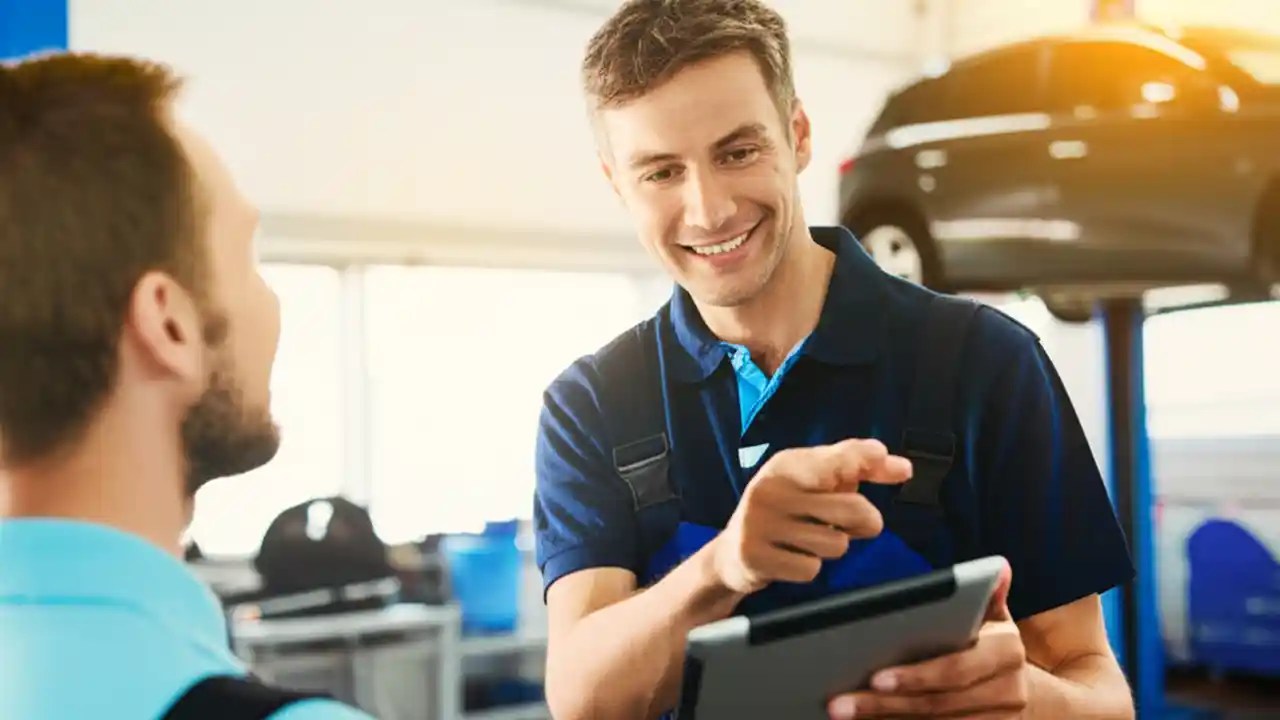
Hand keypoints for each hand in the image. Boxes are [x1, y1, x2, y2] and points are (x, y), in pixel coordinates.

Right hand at [710, 439, 912, 594]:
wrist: (731, 552)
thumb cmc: (785, 511)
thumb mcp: (813, 483)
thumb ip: (856, 470)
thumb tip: (903, 468)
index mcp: (787, 465)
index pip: (839, 458)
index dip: (869, 460)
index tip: (891, 462)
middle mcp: (772, 489)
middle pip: (852, 509)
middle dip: (863, 522)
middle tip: (849, 524)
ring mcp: (760, 524)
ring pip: (835, 544)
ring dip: (832, 547)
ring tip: (810, 539)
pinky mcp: (756, 556)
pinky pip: (811, 569)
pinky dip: (808, 567)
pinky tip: (791, 557)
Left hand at [828, 560, 1029, 718]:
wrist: (1019, 687)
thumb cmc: (988, 641)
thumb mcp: (992, 615)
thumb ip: (986, 593)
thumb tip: (999, 567)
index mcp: (1007, 652)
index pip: (955, 669)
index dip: (915, 676)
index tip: (874, 678)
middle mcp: (1010, 691)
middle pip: (936, 704)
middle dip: (883, 704)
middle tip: (838, 703)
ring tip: (843, 713)